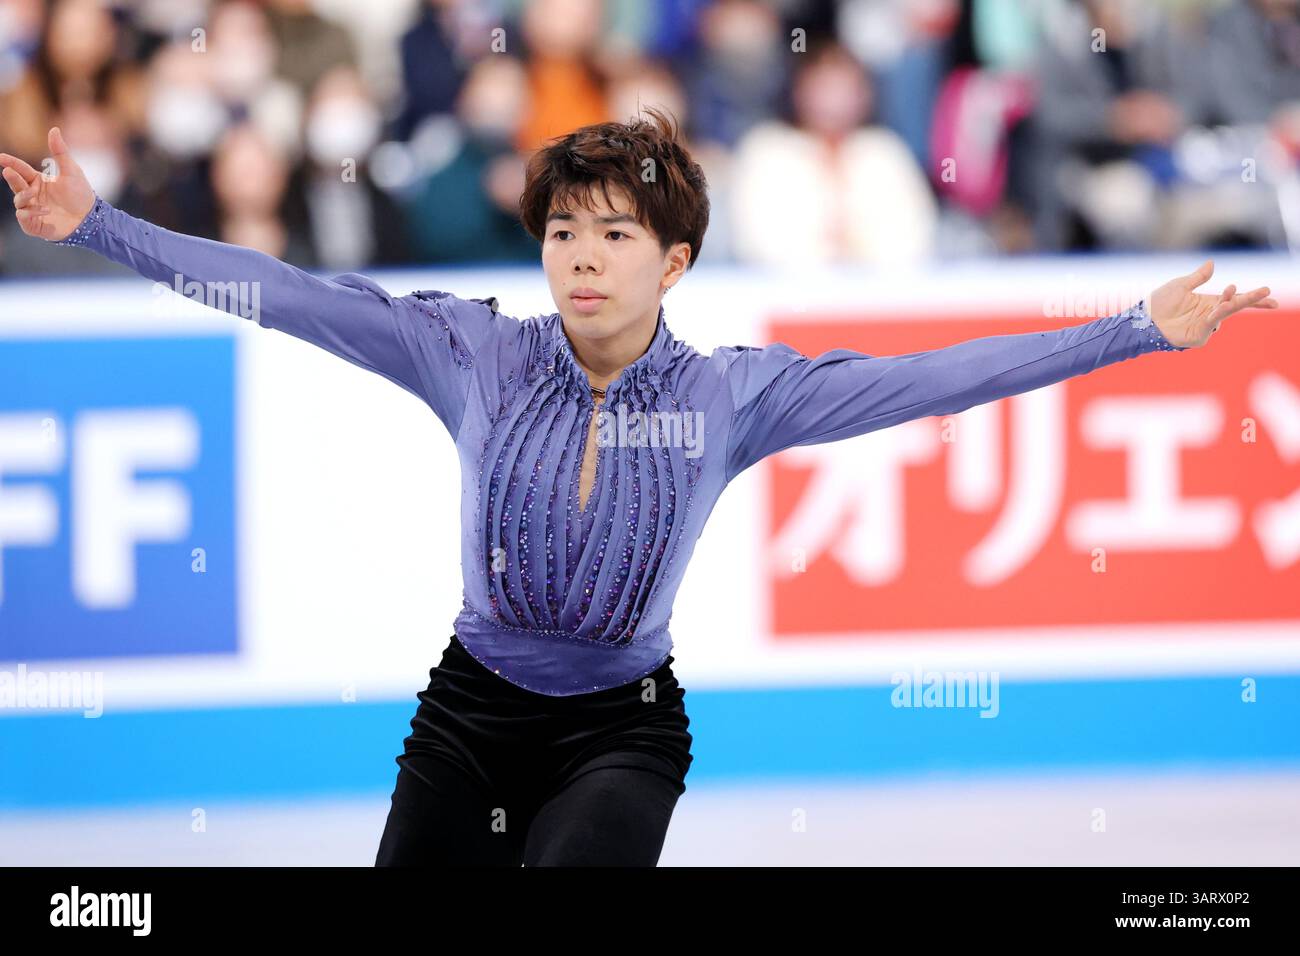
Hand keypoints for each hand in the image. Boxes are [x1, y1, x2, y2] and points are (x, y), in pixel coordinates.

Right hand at [1, 126, 96, 241]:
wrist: (92, 218)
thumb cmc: (81, 194)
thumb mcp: (71, 170)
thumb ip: (60, 152)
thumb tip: (54, 129)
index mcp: (38, 181)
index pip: (21, 170)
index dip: (11, 163)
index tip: (1, 157)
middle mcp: (33, 195)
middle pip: (16, 185)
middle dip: (12, 178)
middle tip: (9, 171)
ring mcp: (33, 210)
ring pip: (19, 202)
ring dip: (24, 197)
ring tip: (35, 193)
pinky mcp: (37, 225)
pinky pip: (25, 219)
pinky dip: (30, 214)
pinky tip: (45, 211)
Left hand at [1149, 259, 1278, 348]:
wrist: (1144, 319)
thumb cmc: (1160, 303)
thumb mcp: (1181, 285)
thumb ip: (1198, 277)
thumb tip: (1212, 263)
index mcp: (1209, 302)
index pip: (1235, 299)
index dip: (1252, 298)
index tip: (1268, 294)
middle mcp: (1210, 314)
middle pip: (1234, 306)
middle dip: (1250, 299)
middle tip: (1266, 293)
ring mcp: (1204, 327)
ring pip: (1223, 314)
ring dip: (1229, 304)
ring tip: (1233, 295)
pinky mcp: (1197, 337)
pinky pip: (1210, 325)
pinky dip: (1216, 316)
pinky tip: (1220, 308)